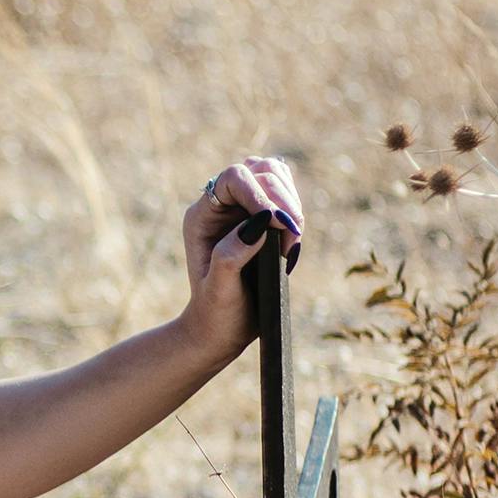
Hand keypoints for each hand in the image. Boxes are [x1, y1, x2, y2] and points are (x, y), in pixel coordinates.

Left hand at [178, 155, 304, 366]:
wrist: (222, 327)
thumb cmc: (216, 311)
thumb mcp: (219, 290)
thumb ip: (231, 255)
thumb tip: (258, 223)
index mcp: (201, 216)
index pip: (233, 179)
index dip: (259, 192)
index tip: (278, 222)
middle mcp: (221, 205)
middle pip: (260, 171)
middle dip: (282, 200)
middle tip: (291, 239)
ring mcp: (244, 207)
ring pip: (277, 177)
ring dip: (292, 205)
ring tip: (291, 243)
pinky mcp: (265, 216)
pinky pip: (287, 195)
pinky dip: (296, 212)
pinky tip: (292, 242)